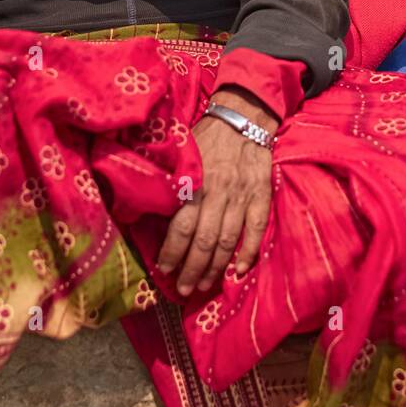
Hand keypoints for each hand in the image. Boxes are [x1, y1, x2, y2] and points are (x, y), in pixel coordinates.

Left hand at [155, 85, 279, 296]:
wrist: (243, 116)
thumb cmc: (206, 137)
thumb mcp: (182, 156)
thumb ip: (171, 183)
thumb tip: (144, 208)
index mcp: (194, 184)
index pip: (181, 228)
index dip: (172, 253)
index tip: (164, 270)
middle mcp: (218, 193)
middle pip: (204, 242)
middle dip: (191, 270)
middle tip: (182, 290)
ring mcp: (242, 196)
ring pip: (228, 241)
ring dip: (215, 268)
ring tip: (203, 285)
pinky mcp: (261, 196)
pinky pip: (256, 230)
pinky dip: (249, 253)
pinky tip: (239, 271)